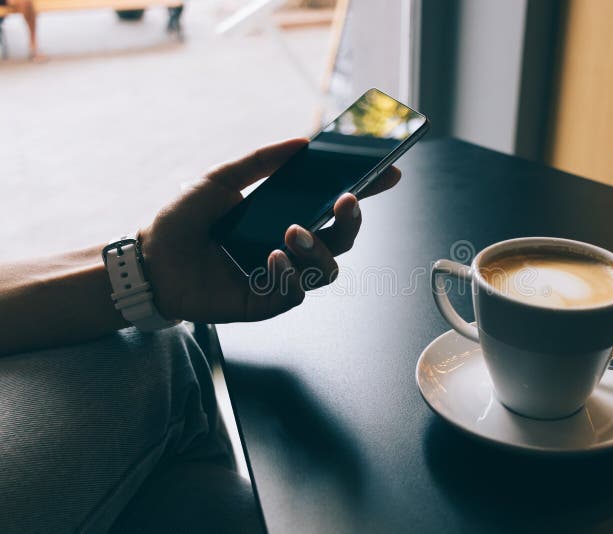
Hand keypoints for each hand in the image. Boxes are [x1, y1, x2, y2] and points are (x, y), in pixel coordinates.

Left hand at [138, 138, 400, 322]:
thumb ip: (262, 161)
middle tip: (346, 200)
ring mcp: (281, 278)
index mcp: (287, 219)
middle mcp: (290, 250)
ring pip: (326, 271)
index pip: (335, 208)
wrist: (149, 258)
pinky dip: (289, 273)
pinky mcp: (264, 303)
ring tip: (292, 229)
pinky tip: (272, 255)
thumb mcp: (221, 178)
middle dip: (351, 222)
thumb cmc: (184, 219)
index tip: (390, 173)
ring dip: (316, 249)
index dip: (366, 193)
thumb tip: (303, 143)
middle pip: (342, 242)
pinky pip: (294, 293)